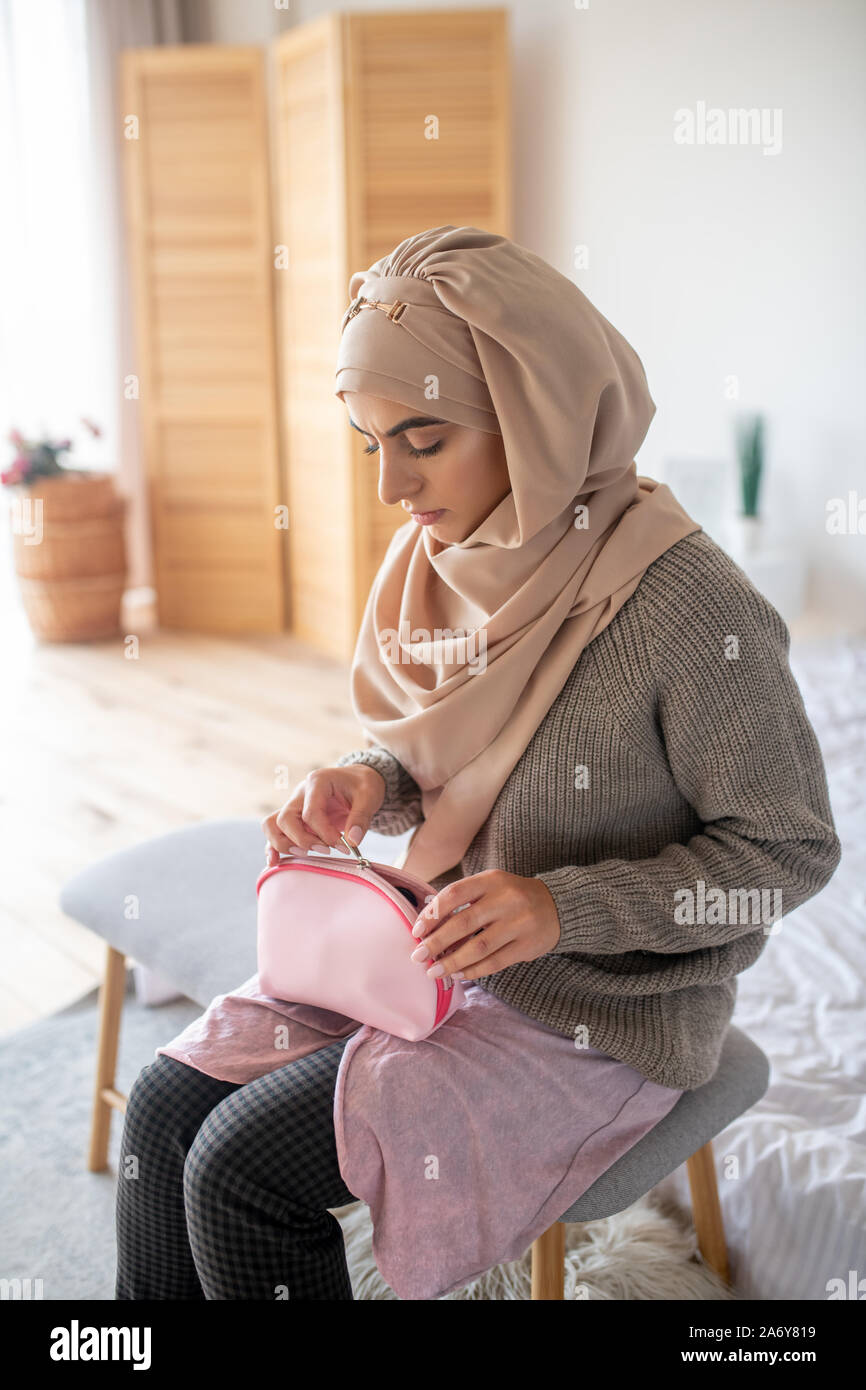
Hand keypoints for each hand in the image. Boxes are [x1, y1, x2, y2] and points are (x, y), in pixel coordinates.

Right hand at [261, 764, 385, 855]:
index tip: (343, 846)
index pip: (311, 813)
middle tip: (326, 850)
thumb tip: (353, 841)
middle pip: (285, 819)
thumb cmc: (363, 786)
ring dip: (284, 844)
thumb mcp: (369, 796)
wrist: (358, 781)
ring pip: (272, 825)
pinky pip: (275, 832)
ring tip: (304, 855)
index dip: (325, 834)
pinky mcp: (294, 819)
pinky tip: (274, 862)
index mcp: (317, 782)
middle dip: (303, 840)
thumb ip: (361, 818)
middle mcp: (300, 793)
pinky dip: (273, 847)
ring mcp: (294, 806)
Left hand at [408, 869, 560, 982]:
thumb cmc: (511, 897)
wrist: (557, 906)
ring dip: (452, 962)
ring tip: (434, 972)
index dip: (432, 914)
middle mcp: (507, 899)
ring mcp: (520, 923)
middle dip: (436, 942)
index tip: (416, 931)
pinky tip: (458, 974)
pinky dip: (473, 970)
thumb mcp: (490, 886)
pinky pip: (495, 962)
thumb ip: (463, 900)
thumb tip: (426, 926)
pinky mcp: (528, 946)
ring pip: (479, 947)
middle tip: (418, 956)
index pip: (454, 894)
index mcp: (492, 880)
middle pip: (464, 923)